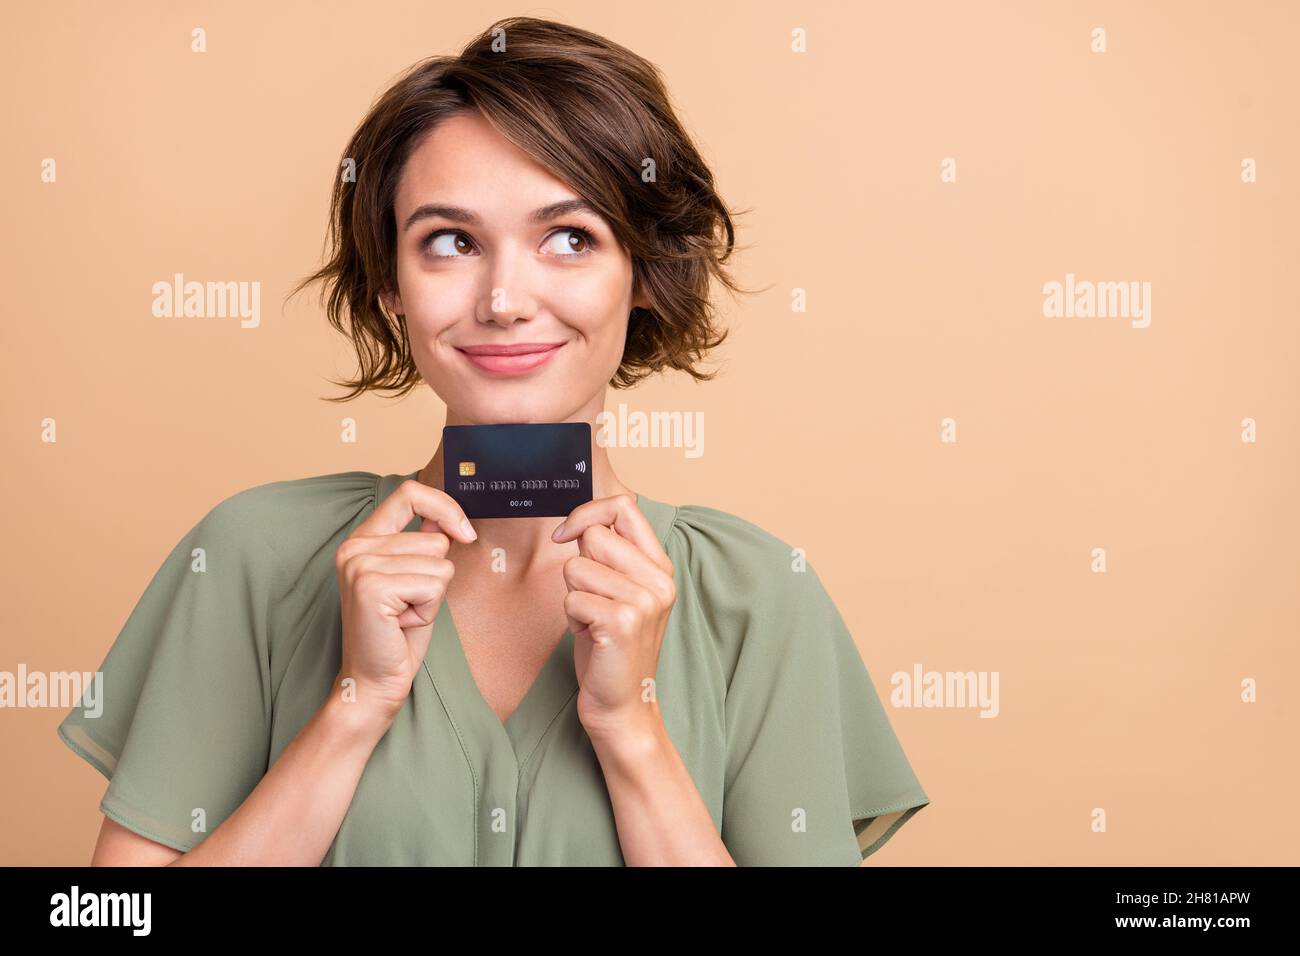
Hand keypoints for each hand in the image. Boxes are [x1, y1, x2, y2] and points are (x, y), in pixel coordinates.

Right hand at [333, 479, 476, 722]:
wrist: (373, 680)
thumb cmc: (397, 633)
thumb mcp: (413, 579)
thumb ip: (421, 544)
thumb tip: (448, 520)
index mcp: (363, 539)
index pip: (409, 494)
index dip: (445, 507)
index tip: (465, 533)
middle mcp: (355, 547)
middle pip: (436, 539)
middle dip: (436, 577)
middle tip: (407, 604)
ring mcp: (360, 564)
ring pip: (439, 563)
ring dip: (432, 596)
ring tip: (404, 614)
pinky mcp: (372, 587)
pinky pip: (434, 585)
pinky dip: (428, 609)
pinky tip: (402, 623)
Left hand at [551, 493, 675, 743]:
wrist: (623, 704)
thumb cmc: (611, 647)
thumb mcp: (619, 592)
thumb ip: (610, 556)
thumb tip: (581, 524)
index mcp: (660, 567)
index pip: (625, 507)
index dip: (588, 513)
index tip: (567, 535)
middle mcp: (659, 580)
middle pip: (595, 536)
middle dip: (578, 567)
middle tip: (593, 600)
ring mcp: (644, 601)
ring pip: (577, 568)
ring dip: (574, 596)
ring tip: (593, 621)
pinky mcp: (622, 622)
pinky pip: (572, 598)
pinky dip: (571, 618)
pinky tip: (591, 636)